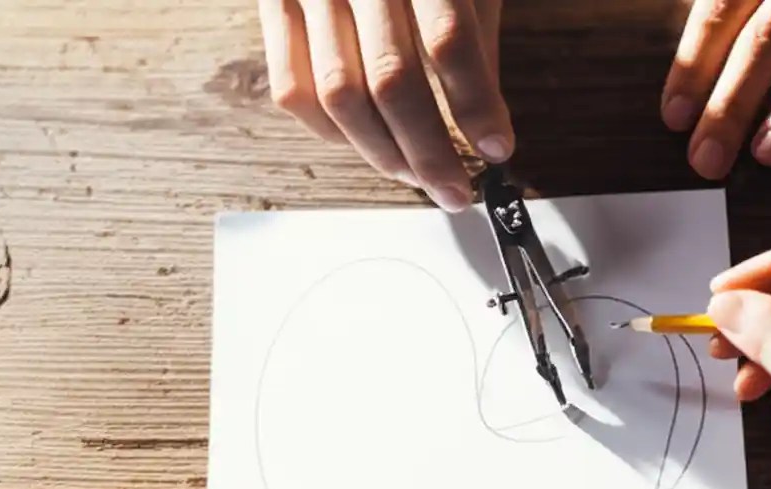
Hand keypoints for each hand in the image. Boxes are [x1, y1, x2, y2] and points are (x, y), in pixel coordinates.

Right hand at [260, 0, 511, 211]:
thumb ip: (474, 35)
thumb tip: (485, 122)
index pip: (449, 40)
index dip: (477, 103)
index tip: (497, 148)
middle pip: (390, 80)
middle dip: (430, 152)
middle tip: (457, 189)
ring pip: (338, 96)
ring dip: (382, 153)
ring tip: (418, 175)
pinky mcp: (273, 2)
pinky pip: (292, 89)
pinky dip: (331, 131)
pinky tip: (368, 144)